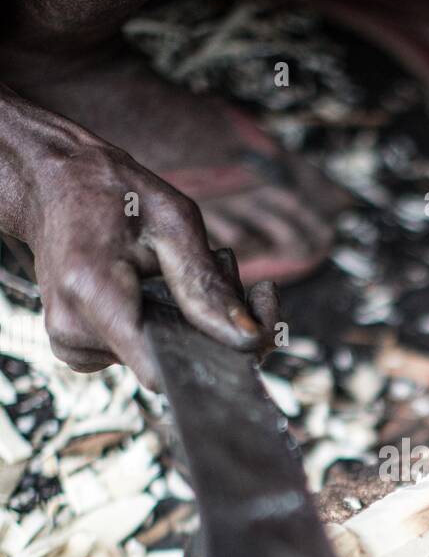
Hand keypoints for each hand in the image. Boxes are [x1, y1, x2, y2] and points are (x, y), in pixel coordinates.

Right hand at [29, 139, 276, 388]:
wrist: (53, 185)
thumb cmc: (114, 194)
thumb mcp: (173, 221)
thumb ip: (207, 285)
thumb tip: (249, 340)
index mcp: (92, 291)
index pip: (162, 371)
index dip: (214, 355)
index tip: (248, 317)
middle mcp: (71, 328)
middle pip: (168, 362)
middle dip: (206, 326)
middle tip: (218, 268)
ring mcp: (68, 342)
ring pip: (156, 358)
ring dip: (182, 322)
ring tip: (172, 270)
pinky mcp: (73, 347)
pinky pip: (135, 353)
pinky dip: (155, 326)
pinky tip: (150, 289)